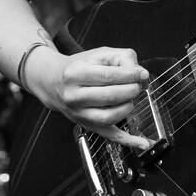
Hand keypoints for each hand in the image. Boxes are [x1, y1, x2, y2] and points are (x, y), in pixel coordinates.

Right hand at [25, 45, 153, 150]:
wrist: (53, 82)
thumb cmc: (79, 67)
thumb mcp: (99, 54)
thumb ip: (123, 59)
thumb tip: (141, 75)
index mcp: (75, 73)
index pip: (109, 76)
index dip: (131, 75)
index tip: (142, 74)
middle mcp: (74, 96)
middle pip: (110, 96)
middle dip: (131, 90)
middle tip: (138, 85)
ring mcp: (79, 114)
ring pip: (109, 116)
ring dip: (128, 107)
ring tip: (131, 98)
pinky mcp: (87, 126)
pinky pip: (109, 136)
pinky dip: (128, 140)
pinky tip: (142, 142)